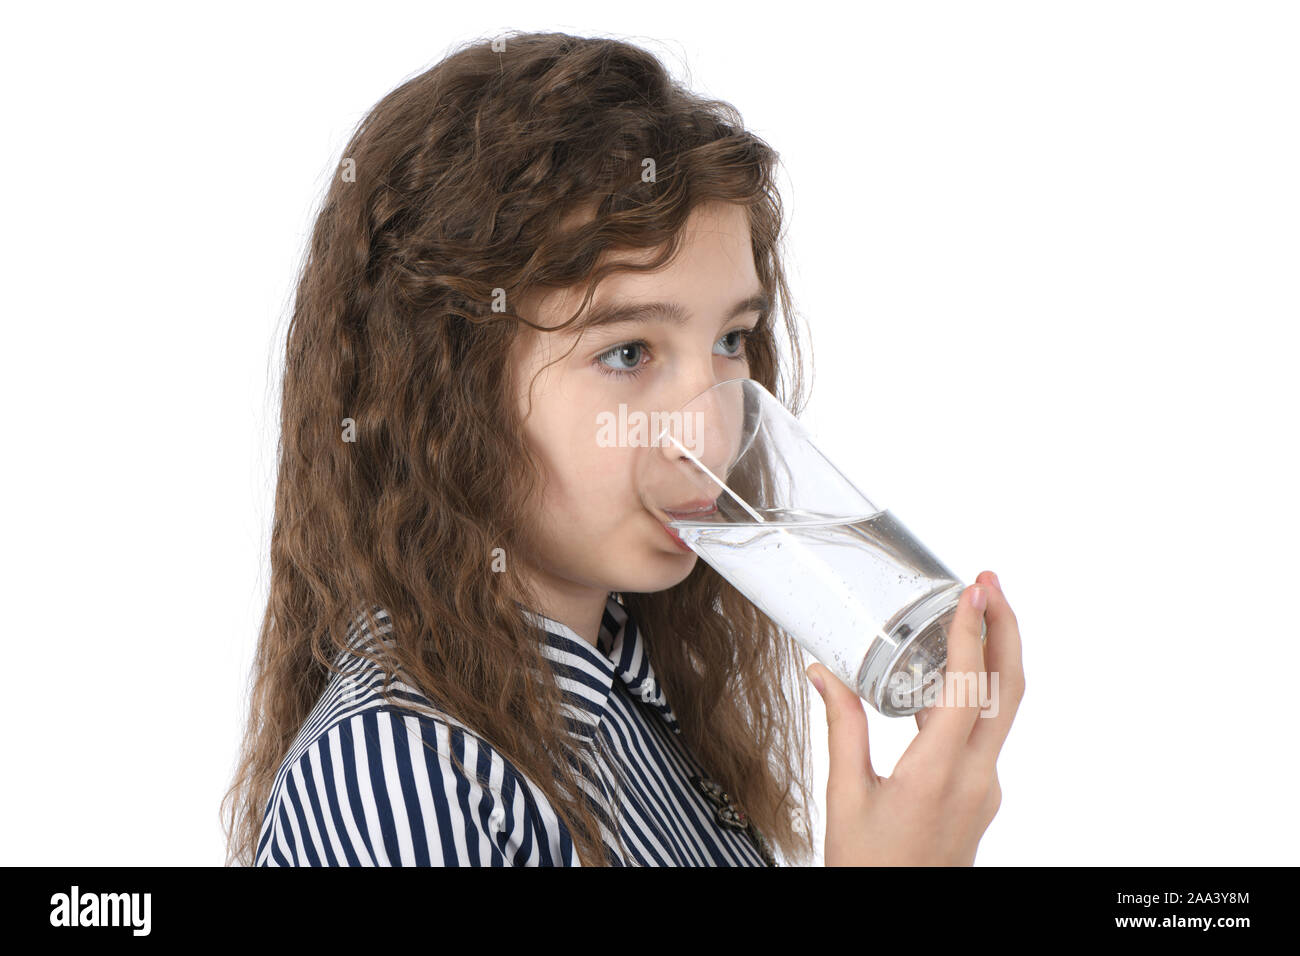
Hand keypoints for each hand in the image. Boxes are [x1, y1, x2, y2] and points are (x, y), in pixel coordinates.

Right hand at [807, 570, 1023, 864]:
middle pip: (1010, 690)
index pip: (970, 690)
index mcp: (938, 776)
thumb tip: (823, 674)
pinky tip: (947, 673)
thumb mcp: (845, 797)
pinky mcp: (979, 793)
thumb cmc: (869, 870)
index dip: (973, 635)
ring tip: (971, 612)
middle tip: (990, 582)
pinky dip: (976, 691)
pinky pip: (985, 730)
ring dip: (993, 655)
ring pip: (1002, 708)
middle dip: (1007, 628)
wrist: (898, 924)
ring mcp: (984, 787)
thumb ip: (842, 729)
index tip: (971, 593)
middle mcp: (975, 779)